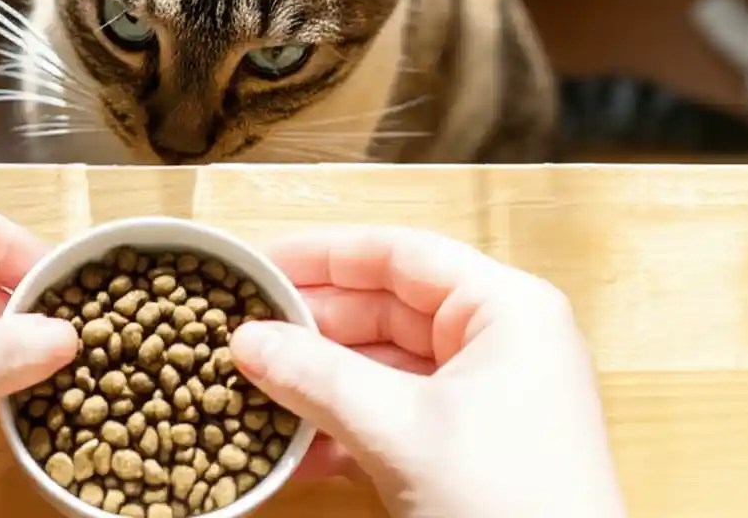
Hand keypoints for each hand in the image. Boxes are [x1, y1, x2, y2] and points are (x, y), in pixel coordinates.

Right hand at [230, 227, 624, 517]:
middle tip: (241, 334)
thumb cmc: (507, 502)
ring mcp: (482, 397)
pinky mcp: (464, 448)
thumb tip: (245, 339)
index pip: (400, 255)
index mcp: (504, 308)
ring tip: (252, 388)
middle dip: (312, 328)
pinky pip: (391, 416)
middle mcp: (498, 341)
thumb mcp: (399, 430)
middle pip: (385, 309)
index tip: (258, 264)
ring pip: (382, 368)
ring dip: (319, 384)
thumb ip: (317, 376)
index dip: (324, 255)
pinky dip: (343, 428)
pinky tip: (291, 448)